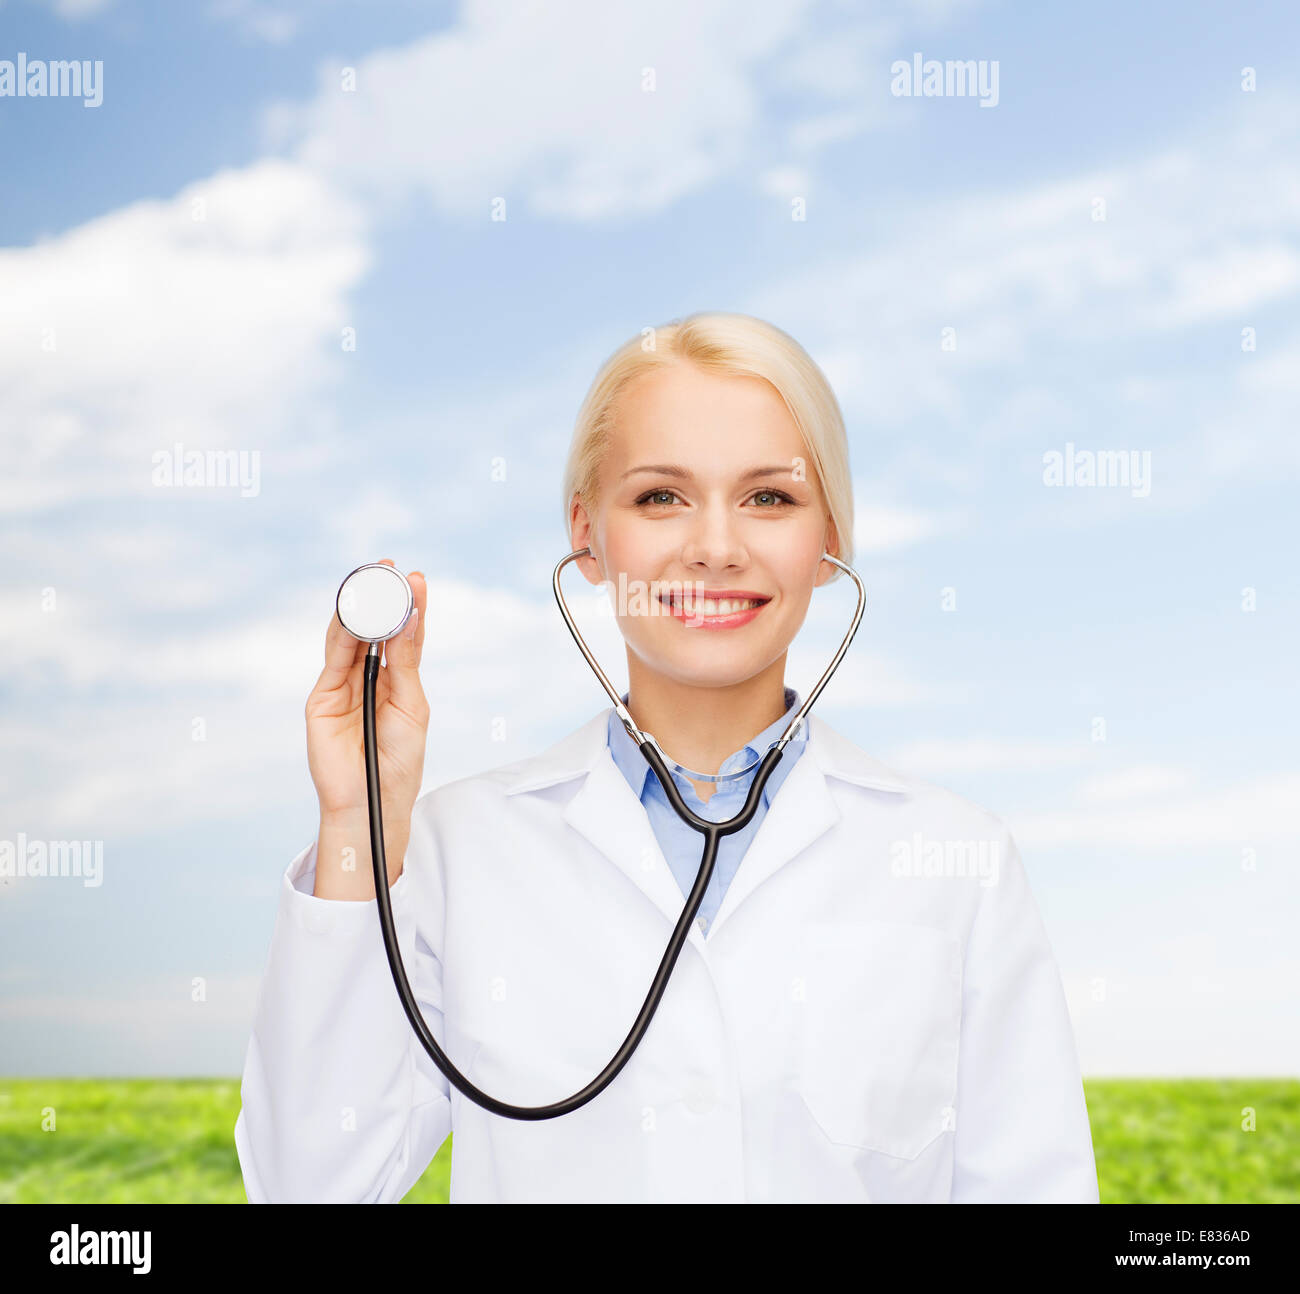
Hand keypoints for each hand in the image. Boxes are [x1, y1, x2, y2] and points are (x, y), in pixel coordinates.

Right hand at [306, 560, 428, 897]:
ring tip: (375, 581)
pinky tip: (358, 616)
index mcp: (396, 681)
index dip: (409, 607)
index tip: (418, 578)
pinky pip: (334, 660)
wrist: (373, 802)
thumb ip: (405, 664)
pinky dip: (345, 636)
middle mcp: (368, 678)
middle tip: (392, 569)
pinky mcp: (322, 698)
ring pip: (351, 638)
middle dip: (382, 598)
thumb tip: (408, 619)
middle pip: (375, 630)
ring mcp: (342, 686)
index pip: (403, 636)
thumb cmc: (399, 762)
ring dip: (362, 609)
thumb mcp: (411, 706)